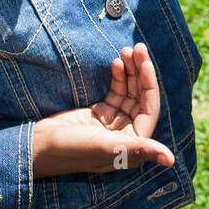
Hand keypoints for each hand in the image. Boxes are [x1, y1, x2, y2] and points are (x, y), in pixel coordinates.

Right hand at [32, 43, 173, 176]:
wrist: (37, 146)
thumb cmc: (72, 150)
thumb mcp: (106, 147)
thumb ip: (139, 150)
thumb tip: (170, 161)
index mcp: (135, 146)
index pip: (150, 108)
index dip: (149, 83)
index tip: (145, 61)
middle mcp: (128, 134)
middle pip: (141, 97)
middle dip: (140, 72)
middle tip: (137, 47)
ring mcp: (114, 123)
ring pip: (129, 92)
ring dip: (130, 71)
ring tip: (127, 50)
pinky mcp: (101, 114)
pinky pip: (116, 91)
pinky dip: (118, 77)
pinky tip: (117, 62)